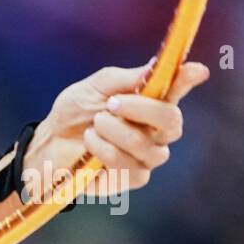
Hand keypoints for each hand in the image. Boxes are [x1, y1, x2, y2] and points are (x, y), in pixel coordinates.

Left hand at [22, 58, 210, 203]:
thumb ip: (127, 78)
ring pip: (148, 147)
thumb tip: (158, 64)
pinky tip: (91, 145)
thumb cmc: (75, 113)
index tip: (195, 71)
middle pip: (172, 122)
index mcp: (152, 103)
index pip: (177, 90)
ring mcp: (145, 157)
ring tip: (93, 126)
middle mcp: (156, 131)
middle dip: (141, 110)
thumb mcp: (96, 88)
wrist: (48, 143)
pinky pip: (131, 169)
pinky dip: (107, 152)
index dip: (188, 80)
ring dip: (115, 133)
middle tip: (111, 103)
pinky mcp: (129, 179)